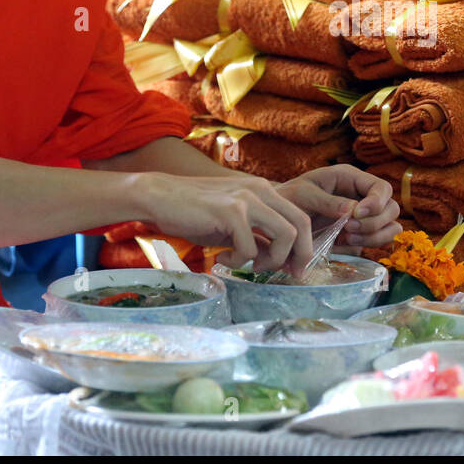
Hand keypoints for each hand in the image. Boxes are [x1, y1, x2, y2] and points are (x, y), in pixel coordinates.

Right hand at [135, 172, 312, 272]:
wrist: (160, 197)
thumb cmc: (195, 213)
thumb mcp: (234, 222)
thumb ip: (258, 235)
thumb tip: (279, 260)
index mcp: (264, 191)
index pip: (300, 217)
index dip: (303, 246)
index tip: (294, 268)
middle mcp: (260, 190)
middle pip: (301, 225)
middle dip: (299, 255)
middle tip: (286, 273)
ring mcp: (246, 199)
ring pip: (285, 235)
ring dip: (271, 259)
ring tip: (249, 265)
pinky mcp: (230, 212)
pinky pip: (250, 249)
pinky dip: (239, 261)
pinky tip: (221, 257)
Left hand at [274, 164, 401, 246]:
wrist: (280, 217)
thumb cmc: (289, 198)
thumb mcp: (304, 194)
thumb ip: (328, 201)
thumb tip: (354, 211)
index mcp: (351, 178)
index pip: (381, 188)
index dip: (376, 202)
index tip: (356, 215)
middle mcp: (363, 196)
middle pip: (391, 209)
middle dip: (374, 222)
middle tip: (348, 229)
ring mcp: (365, 217)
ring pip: (391, 226)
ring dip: (374, 236)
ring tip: (348, 237)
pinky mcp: (361, 234)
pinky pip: (380, 241)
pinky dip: (369, 245)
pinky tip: (346, 243)